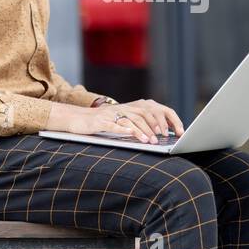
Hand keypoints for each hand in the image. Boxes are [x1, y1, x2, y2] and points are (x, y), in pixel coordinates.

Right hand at [49, 98, 182, 143]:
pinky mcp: (101, 122)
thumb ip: (131, 124)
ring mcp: (110, 114)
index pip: (151, 109)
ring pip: (133, 120)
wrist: (73, 118)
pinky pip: (116, 125)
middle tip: (165, 137)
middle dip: (156, 126)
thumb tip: (151, 134)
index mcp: (127, 108)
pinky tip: (136, 137)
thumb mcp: (115, 122)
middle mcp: (121, 108)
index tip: (175, 130)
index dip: (164, 118)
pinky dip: (127, 130)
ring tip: (152, 141)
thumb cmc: (95, 123)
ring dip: (144, 131)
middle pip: (144, 114)